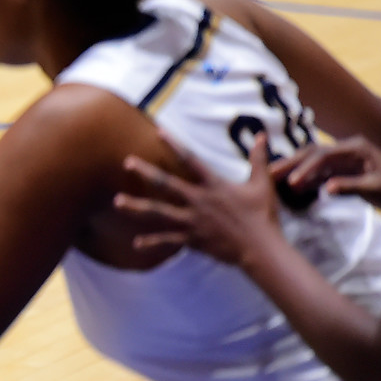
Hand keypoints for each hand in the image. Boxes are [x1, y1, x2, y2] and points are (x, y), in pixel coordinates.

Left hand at [115, 135, 283, 265]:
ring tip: (117, 202)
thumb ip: (259, 159)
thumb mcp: (263, 184)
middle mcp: (199, 201)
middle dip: (146, 172)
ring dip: (137, 207)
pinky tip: (136, 243)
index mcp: (214, 186)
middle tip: (126, 161)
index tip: (158, 131)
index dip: (174, 144)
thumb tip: (262, 135)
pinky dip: (152, 241)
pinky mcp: (192, 239)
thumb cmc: (262, 216)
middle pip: (167, 184)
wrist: (261, 249)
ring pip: (159, 213)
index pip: (191, 159)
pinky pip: (168, 240)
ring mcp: (193, 221)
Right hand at [278, 135, 380, 217]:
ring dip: (295, 170)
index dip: (306, 168)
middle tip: (270, 174)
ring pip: (313, 161)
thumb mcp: (378, 189)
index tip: (292, 182)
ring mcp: (345, 159)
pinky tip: (292, 186)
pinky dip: (306, 178)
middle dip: (292, 163)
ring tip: (274, 179)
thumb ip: (352, 186)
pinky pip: (320, 172)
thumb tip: (327, 188)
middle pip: (313, 153)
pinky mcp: (344, 170)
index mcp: (357, 147)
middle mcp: (348, 149)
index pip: (324, 155)